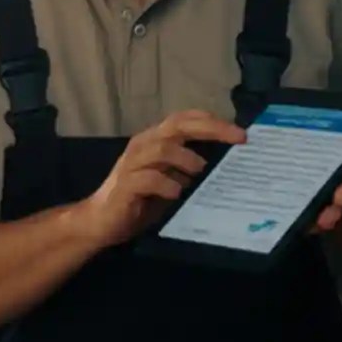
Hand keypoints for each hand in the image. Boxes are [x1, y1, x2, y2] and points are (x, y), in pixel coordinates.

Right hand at [75, 110, 246, 248]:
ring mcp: (132, 164)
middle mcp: (143, 145)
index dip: (212, 121)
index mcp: (155, 140)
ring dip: (186, 158)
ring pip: (162, 148)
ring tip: (200, 172)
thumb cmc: (140, 200)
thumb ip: (189, 169)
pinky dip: (167, 184)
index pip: (184, 119)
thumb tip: (225, 165)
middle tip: (236, 139)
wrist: (101, 221)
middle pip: (177, 126)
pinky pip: (148, 178)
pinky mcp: (125, 185)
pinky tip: (177, 193)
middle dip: (210, 129)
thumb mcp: (170, 181)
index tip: (240, 133)